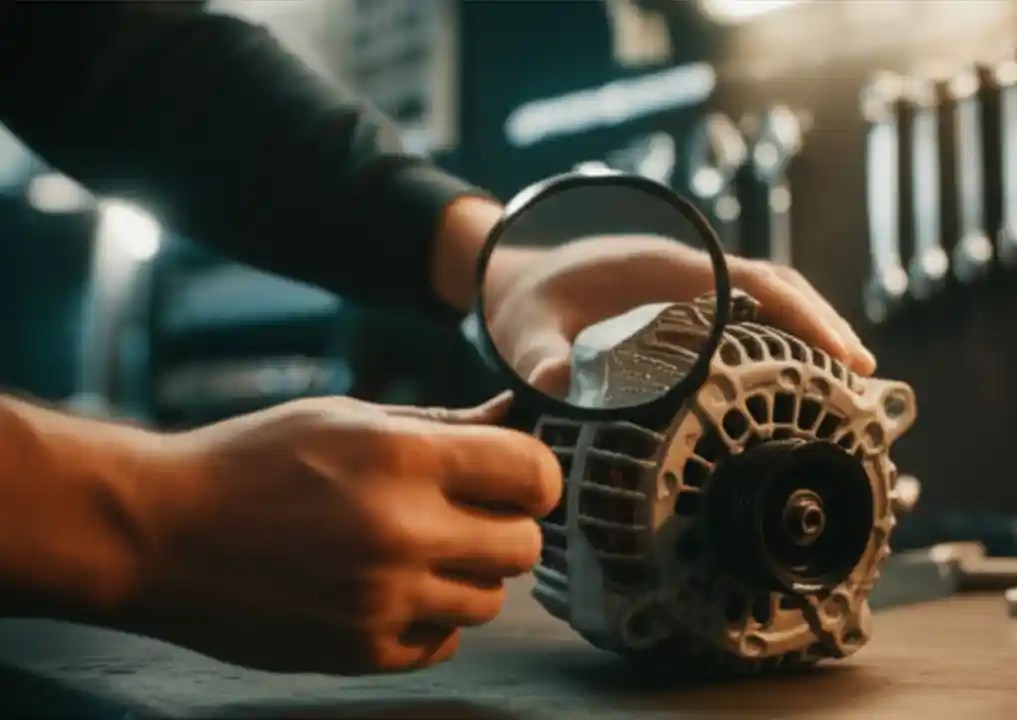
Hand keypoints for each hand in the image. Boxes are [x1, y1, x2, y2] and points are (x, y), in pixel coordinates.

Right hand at [117, 393, 559, 674]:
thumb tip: (513, 412)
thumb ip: (439, 421)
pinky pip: (444, 641)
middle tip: (464, 516)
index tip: (513, 477)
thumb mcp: (345, 416)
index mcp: (406, 459)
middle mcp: (404, 533)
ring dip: (468, 575)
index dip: (533, 474)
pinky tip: (390, 589)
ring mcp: (384, 599)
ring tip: (418, 551)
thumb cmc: (252, 460)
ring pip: (490, 600)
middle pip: (524, 545)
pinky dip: (430, 618)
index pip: (534, 474)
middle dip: (505, 526)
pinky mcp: (361, 651)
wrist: (160, 533)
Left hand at [482, 235, 876, 395]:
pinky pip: (746, 309)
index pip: (750, 281)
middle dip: (823, 324)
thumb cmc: (521, 299)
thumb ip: (539, 359)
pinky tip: (796, 370)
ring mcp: (688, 283)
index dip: (801, 313)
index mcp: (661, 269)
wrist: (507, 273)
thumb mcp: (524, 330)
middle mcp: (686, 269)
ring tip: (848, 377)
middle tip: (864, 376)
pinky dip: (781, 332)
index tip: (840, 350)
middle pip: (775, 286)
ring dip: (809, 327)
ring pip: (767, 296)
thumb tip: (558, 387)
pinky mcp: (684, 300)